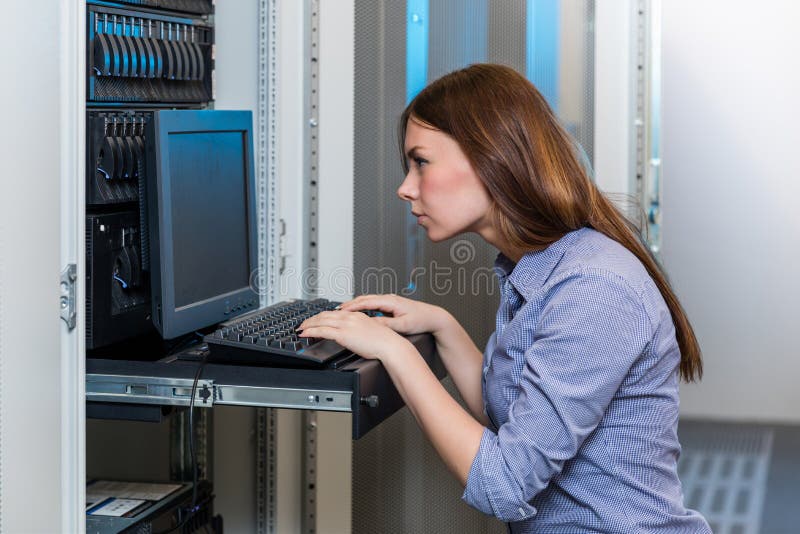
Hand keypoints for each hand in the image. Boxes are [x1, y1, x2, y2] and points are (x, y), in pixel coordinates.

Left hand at [297, 310, 413, 361]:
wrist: (389, 345)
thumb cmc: (383, 342)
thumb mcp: (369, 331)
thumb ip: (358, 330)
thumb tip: (352, 336)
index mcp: (356, 315)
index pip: (333, 313)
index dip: (321, 316)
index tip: (315, 320)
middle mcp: (349, 317)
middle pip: (324, 315)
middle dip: (311, 319)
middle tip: (303, 324)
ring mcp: (345, 325)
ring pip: (321, 321)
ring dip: (308, 324)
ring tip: (301, 329)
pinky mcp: (343, 334)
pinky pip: (322, 330)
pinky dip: (311, 331)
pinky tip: (305, 334)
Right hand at [338, 294, 449, 335]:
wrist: (434, 317)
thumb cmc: (421, 320)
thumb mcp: (402, 325)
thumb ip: (386, 324)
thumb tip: (370, 324)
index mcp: (390, 301)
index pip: (366, 302)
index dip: (352, 306)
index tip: (341, 310)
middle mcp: (389, 298)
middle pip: (364, 299)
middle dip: (350, 304)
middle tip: (336, 310)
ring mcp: (390, 301)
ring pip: (368, 301)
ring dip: (356, 305)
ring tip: (344, 311)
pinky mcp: (391, 305)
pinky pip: (373, 304)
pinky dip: (363, 307)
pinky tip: (359, 313)